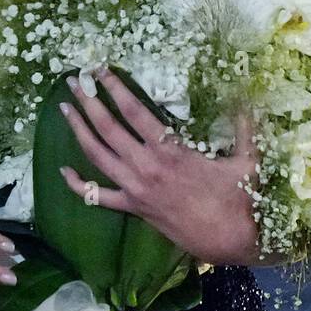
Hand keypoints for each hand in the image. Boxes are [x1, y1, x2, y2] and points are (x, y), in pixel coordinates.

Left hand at [57, 66, 263, 266]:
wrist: (231, 240)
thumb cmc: (240, 199)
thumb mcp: (247, 158)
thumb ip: (245, 127)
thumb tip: (247, 100)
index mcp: (171, 150)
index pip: (134, 111)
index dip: (115, 88)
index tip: (101, 70)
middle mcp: (146, 167)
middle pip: (107, 128)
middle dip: (88, 102)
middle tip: (74, 81)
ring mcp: (136, 189)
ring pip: (97, 156)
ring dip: (78, 131)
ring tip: (65, 109)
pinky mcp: (134, 208)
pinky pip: (98, 196)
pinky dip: (78, 185)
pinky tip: (63, 171)